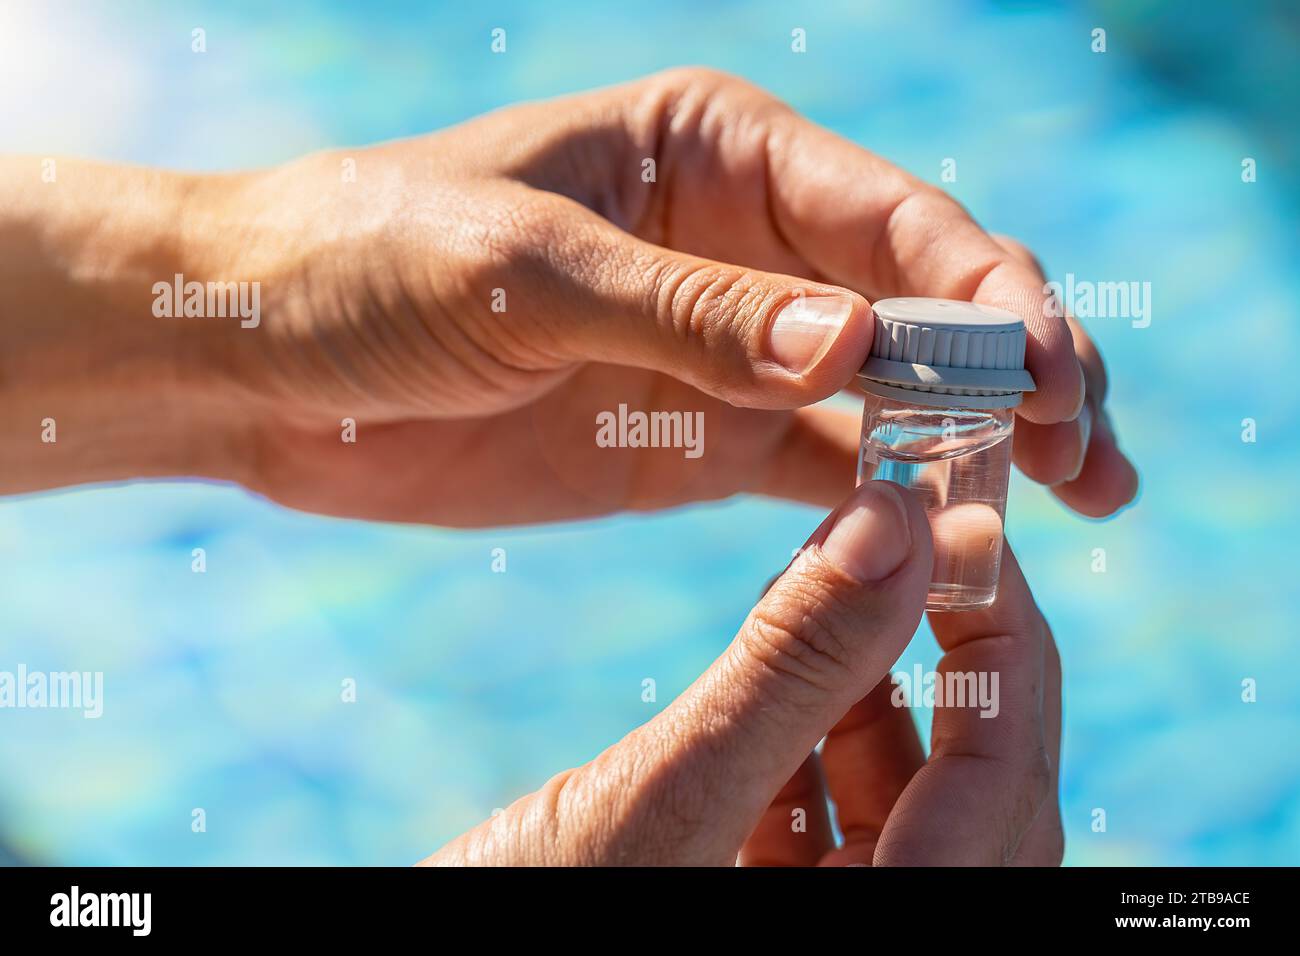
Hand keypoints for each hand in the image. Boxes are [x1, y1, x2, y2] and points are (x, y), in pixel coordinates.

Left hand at [0, 68, 1135, 521]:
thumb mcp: (522, 273)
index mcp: (711, 151)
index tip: (1042, 371)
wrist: (261, 363)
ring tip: (1076, 496)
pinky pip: (821, 466)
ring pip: (889, 388)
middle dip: (1018, 365)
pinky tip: (953, 537)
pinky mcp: (695, 442)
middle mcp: (742, 243)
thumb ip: (688, 312)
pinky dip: (890, 499)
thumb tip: (856, 345)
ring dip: (982, 438)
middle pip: (918, 298)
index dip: (981, 287)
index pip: (886, 213)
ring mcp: (728, 348)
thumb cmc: (364, 264)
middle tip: (1094, 451)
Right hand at [419, 481, 1062, 865]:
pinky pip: (821, 811)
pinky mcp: (750, 899)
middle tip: (912, 536)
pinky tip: (769, 653)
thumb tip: (902, 524)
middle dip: (947, 653)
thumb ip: (791, 671)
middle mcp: (872, 927)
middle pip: (974, 790)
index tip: (964, 528)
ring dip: (868, 679)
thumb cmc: (530, 917)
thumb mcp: (664, 800)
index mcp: (887, 930)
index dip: (1006, 645)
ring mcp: (815, 919)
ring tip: (817, 579)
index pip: (1006, 785)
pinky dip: (808, 725)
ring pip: (893, 793)